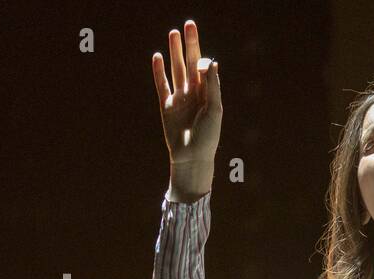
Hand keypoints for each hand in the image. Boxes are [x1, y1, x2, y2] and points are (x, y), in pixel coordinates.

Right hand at [151, 20, 221, 197]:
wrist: (192, 158)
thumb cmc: (208, 137)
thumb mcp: (215, 110)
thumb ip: (212, 86)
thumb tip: (210, 61)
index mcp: (209, 94)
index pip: (205, 69)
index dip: (203, 61)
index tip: (203, 63)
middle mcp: (194, 93)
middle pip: (191, 63)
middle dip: (190, 44)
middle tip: (189, 25)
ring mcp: (179, 98)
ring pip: (176, 69)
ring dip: (175, 52)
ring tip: (173, 33)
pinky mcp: (166, 105)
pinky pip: (162, 84)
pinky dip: (159, 71)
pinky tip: (157, 56)